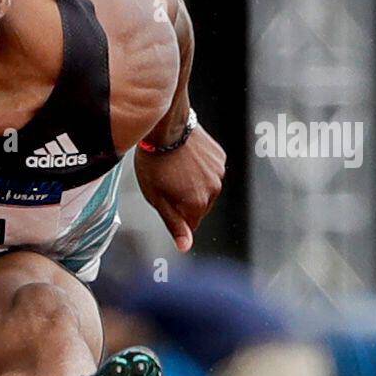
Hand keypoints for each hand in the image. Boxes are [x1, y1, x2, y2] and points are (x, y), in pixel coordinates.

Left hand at [134, 124, 225, 251]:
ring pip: (206, 188)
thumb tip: (185, 247)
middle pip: (199, 207)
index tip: (164, 200)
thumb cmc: (155, 164)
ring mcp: (219, 172)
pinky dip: (199, 168)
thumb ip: (174, 224)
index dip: (175, 215)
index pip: (190, 225)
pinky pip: (210, 171)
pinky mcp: (220, 157)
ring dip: (193, 184)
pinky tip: (184, 158)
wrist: (165, 128)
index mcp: (198, 204)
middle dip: (184, 200)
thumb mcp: (157, 199)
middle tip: (166, 182)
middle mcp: (214, 190)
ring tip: (175, 168)